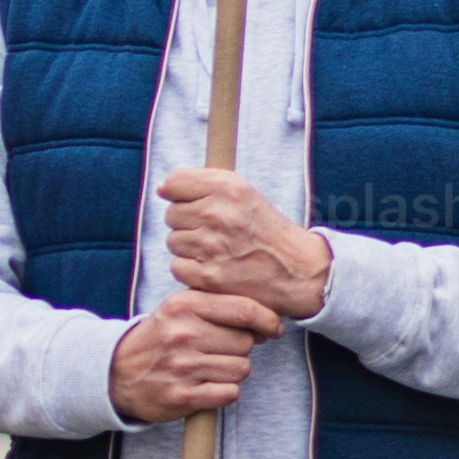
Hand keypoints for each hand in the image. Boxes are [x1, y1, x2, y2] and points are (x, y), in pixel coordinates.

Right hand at [108, 286, 282, 424]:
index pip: (244, 310)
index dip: (268, 320)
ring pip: (241, 369)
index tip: (273, 329)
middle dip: (241, 348)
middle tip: (221, 351)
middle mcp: (183, 333)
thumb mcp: (179, 308)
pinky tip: (207, 385)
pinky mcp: (183, 395)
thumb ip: (218, 304)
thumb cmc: (159, 338)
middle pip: (246, 342)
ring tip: (211, 368)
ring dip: (233, 371)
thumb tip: (265, 319)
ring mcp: (182, 366)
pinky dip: (224, 391)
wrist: (116, 373)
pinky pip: (230, 393)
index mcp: (185, 305)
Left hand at [154, 165, 331, 321]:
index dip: (180, 194)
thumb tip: (162, 188)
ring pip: (173, 241)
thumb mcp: (244, 193)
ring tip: (218, 249)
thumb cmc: (264, 230)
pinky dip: (191, 270)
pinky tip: (214, 267)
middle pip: (171, 214)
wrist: (296, 271)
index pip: (173, 183)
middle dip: (188, 223)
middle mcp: (218, 214)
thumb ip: (204, 184)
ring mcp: (211, 246)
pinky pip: (177, 266)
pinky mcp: (206, 275)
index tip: (193, 202)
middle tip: (216, 231)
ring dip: (190, 247)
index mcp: (229, 188)